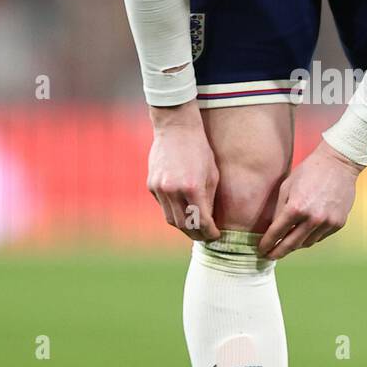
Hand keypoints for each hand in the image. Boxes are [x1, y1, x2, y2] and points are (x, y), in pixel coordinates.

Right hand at [147, 101, 219, 240]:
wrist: (176, 128)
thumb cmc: (199, 150)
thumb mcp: (212, 174)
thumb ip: (209, 199)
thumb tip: (207, 221)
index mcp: (192, 187)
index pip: (201, 221)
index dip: (209, 232)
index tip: (215, 236)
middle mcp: (173, 190)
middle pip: (184, 225)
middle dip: (196, 234)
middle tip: (205, 237)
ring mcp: (159, 188)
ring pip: (170, 219)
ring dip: (183, 227)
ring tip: (194, 229)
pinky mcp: (151, 185)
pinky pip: (163, 206)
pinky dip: (173, 212)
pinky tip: (182, 211)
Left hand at [257, 139, 362, 259]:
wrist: (338, 164)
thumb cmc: (309, 171)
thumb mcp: (287, 187)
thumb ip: (280, 210)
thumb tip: (273, 230)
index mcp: (296, 207)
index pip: (276, 233)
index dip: (267, 244)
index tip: (262, 249)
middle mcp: (312, 219)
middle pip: (291, 245)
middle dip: (278, 252)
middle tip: (270, 256)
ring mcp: (327, 223)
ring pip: (307, 243)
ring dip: (295, 245)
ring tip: (288, 243)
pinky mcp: (338, 224)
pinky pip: (320, 237)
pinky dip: (311, 237)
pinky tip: (305, 232)